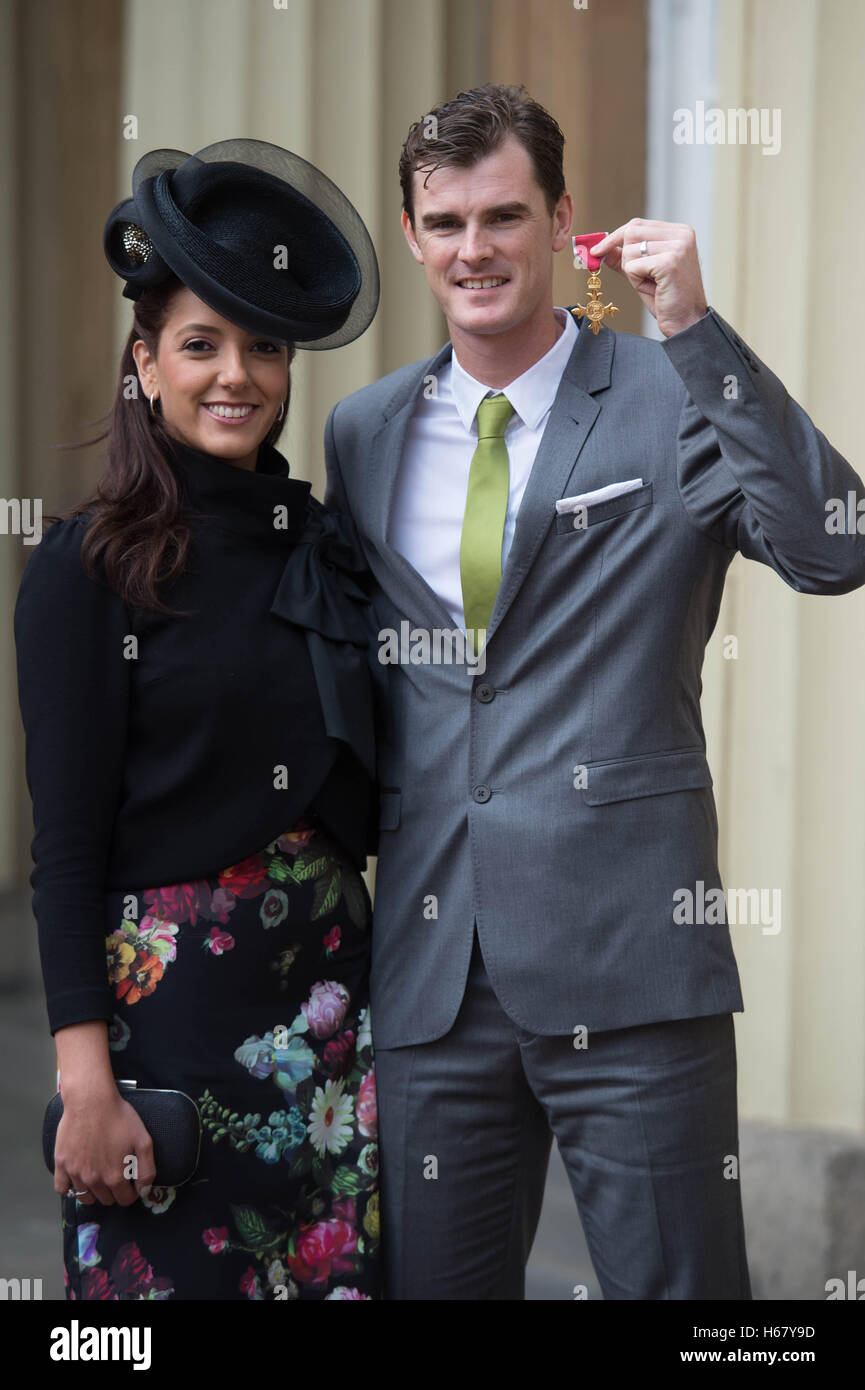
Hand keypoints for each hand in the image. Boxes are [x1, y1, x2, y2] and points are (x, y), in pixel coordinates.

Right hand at [54, 1089, 156, 1206]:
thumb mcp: (143, 1141)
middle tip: (114, 1172)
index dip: (131, 1192)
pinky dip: (70, 1187)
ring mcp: (75, 1173)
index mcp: (115, 1177)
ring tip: (98, 1174)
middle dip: (113, 1191)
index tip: (130, 1182)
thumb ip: (147, 1171)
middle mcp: (94, 1180)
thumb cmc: (118, 1117)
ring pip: (85, 1198)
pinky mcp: (61, 1164)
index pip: (125, 1200)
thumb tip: (144, 1191)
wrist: (91, 1100)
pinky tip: (77, 1177)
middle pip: (106, 1200)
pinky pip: (62, 1189)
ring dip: (94, 1191)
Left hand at [589, 219, 708, 338]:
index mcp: (679, 232)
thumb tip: (600, 249)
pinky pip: (633, 266)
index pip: (637, 224)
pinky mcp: (669, 262)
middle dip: (626, 258)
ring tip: (652, 284)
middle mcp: (681, 235)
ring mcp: (677, 247)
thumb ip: (624, 258)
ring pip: (630, 250)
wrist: (686, 322)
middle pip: (631, 232)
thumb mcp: (643, 273)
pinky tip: (654, 288)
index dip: (614, 238)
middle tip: (642, 277)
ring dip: (632, 272)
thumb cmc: (667, 299)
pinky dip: (636, 280)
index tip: (597, 250)